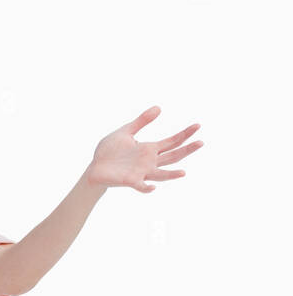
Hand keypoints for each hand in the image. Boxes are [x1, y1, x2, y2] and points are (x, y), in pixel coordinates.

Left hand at [86, 106, 202, 192]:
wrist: (94, 168)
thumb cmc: (109, 152)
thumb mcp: (126, 131)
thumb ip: (141, 121)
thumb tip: (159, 108)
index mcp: (149, 149)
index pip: (172, 141)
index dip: (184, 134)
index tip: (198, 126)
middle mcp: (149, 162)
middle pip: (172, 156)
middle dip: (186, 150)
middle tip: (201, 143)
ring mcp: (141, 172)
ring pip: (161, 175)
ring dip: (171, 175)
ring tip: (183, 173)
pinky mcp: (129, 181)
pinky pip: (140, 186)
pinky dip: (146, 187)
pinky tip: (153, 187)